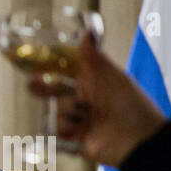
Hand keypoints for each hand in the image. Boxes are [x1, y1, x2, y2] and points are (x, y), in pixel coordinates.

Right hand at [27, 30, 166, 166]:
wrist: (136, 138)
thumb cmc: (129, 102)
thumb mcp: (110, 75)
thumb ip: (93, 56)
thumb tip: (88, 30)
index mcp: (94, 81)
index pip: (66, 72)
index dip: (50, 68)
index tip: (35, 67)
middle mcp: (85, 99)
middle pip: (55, 92)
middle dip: (43, 89)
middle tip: (33, 85)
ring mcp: (80, 120)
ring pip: (57, 112)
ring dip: (67, 113)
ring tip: (85, 116)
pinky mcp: (75, 140)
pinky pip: (58, 133)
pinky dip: (66, 131)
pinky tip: (80, 132)